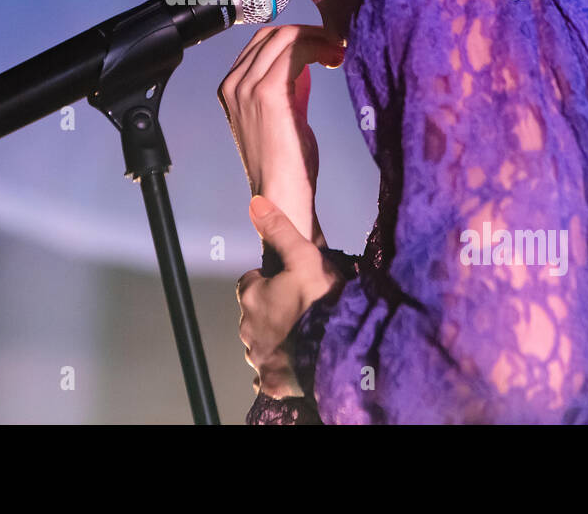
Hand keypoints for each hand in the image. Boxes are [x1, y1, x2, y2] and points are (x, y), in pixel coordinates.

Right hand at [217, 24, 345, 242]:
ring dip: (317, 38)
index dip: (296, 36)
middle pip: (272, 35)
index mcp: (231, 88)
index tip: (323, 44)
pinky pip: (295, 52)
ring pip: (285, 38)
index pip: (262, 42)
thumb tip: (307, 61)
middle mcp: (233, 84)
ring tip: (338, 52)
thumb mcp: (282, 115)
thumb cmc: (286, 163)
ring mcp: (247, 87)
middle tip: (335, 44)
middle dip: (308, 33)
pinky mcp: (267, 94)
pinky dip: (318, 48)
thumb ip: (288, 87)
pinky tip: (333, 59)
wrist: (281, 195)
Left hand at [237, 195, 346, 398]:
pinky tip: (301, 363)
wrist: (339, 357)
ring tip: (307, 336)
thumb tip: (256, 203)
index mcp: (252, 296)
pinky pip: (268, 375)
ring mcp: (258, 357)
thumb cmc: (322, 306)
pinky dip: (281, 369)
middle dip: (273, 311)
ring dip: (278, 340)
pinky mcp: (270, 383)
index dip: (271, 281)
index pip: (251, 282)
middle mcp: (248, 328)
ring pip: (262, 343)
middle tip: (304, 311)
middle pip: (256, 314)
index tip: (291, 285)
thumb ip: (280, 229)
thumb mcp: (305, 256)